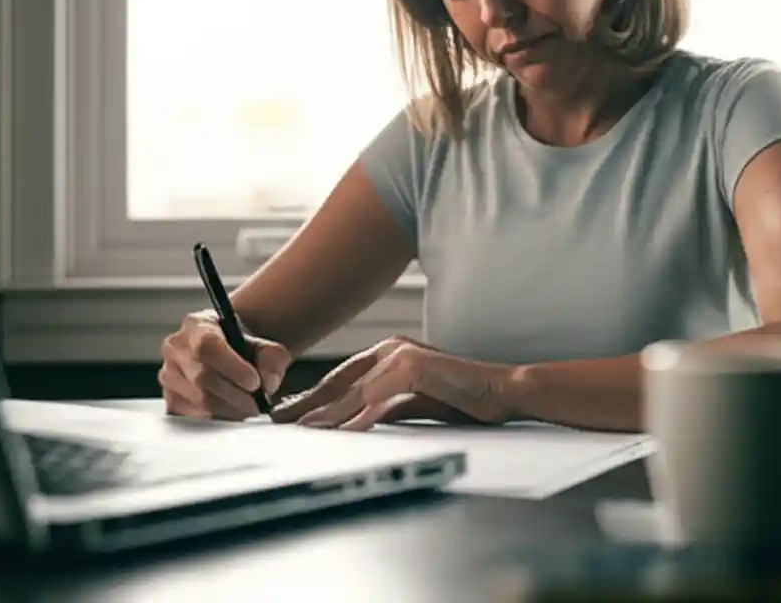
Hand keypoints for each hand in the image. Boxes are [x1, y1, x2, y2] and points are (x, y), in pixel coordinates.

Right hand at [159, 309, 291, 419]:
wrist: (229, 355)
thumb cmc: (245, 349)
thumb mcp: (265, 346)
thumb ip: (274, 360)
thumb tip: (269, 384)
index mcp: (197, 325)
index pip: (207, 346)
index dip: (232, 368)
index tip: (255, 383)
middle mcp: (176, 348)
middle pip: (203, 378)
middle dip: (235, 396)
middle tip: (258, 404)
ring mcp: (169, 375)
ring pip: (199, 400)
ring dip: (229, 409)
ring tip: (248, 408)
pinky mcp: (170, 399)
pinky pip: (193, 416)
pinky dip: (217, 418)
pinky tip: (232, 412)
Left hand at [270, 336, 512, 430]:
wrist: (502, 392)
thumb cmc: (462, 399)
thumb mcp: (412, 403)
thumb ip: (383, 407)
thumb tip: (352, 423)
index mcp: (388, 354)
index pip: (341, 380)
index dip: (313, 400)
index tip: (290, 417)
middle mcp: (390, 350)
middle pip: (339, 382)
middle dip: (307, 405)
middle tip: (278, 422)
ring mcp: (401, 356)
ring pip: (353, 390)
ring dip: (324, 413)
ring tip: (300, 431)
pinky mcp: (414, 368)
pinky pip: (378, 397)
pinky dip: (358, 416)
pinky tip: (341, 431)